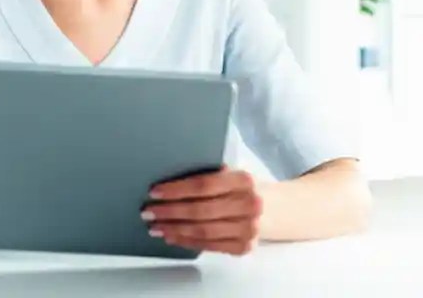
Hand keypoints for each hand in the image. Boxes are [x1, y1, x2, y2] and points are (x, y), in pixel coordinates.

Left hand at [142, 167, 262, 255]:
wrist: (274, 209)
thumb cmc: (241, 189)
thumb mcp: (230, 174)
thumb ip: (207, 176)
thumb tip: (166, 181)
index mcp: (243, 180)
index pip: (203, 185)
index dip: (176, 190)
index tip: (155, 192)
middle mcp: (248, 204)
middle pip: (200, 210)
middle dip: (170, 212)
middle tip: (148, 211)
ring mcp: (248, 228)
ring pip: (203, 231)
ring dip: (174, 230)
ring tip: (155, 227)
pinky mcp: (243, 247)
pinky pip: (209, 246)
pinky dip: (186, 242)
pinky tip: (172, 236)